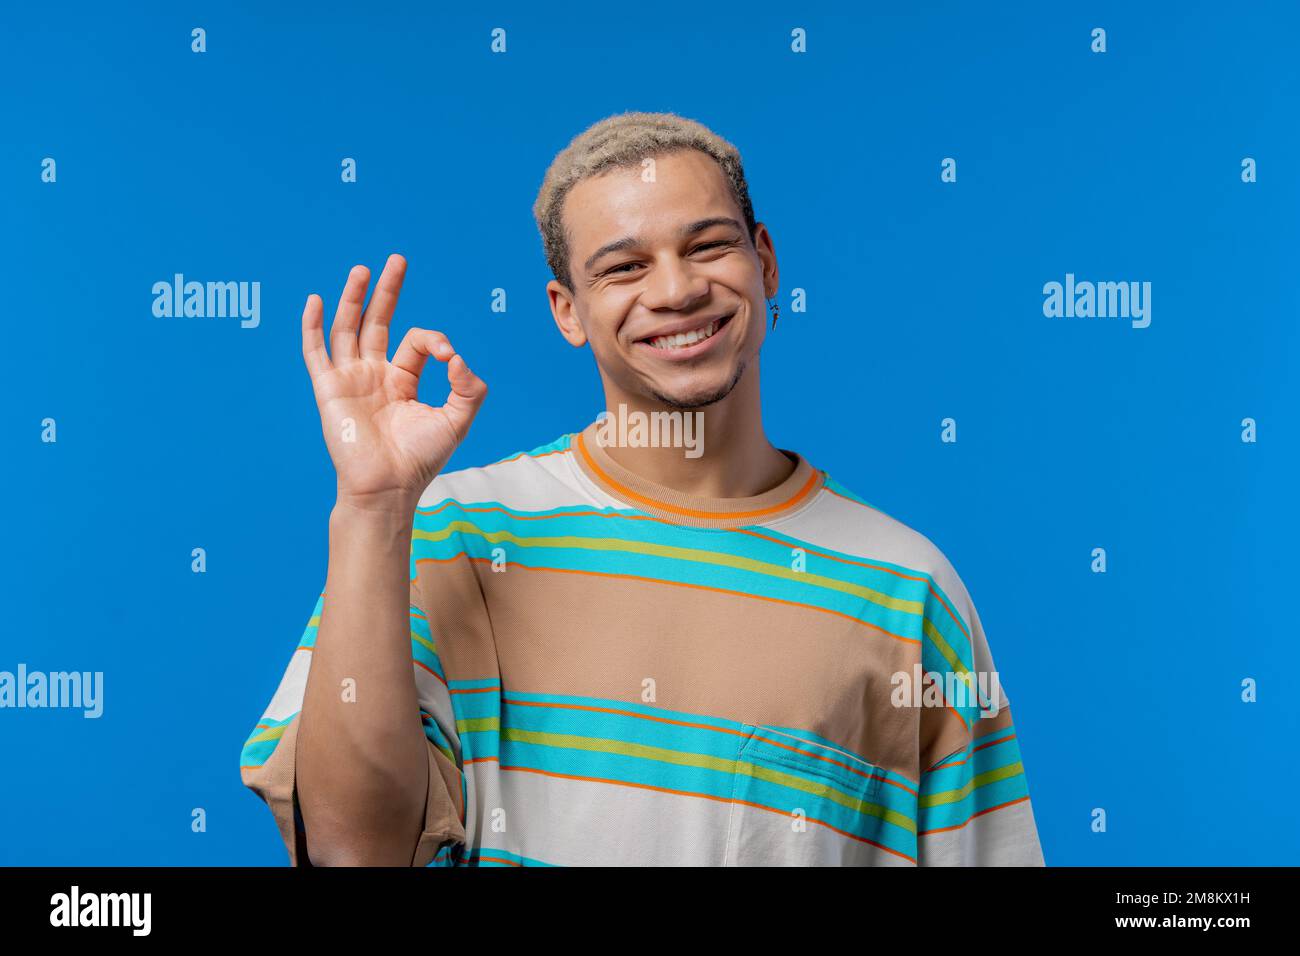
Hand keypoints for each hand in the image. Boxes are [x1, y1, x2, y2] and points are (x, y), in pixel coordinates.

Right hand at [301, 254, 486, 511]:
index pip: (418, 343)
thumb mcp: (457, 420)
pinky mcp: (329, 389)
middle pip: (379, 322)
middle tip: (398, 260)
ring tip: (363, 269)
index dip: (436, 341)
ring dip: (354, 298)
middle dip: (389, 291)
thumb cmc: (420, 459)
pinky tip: (314, 301)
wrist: (387, 487)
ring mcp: (350, 379)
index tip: (449, 357)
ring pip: (348, 328)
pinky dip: (312, 326)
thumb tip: (458, 357)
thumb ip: (469, 386)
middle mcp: (375, 375)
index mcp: (403, 381)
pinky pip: (315, 352)